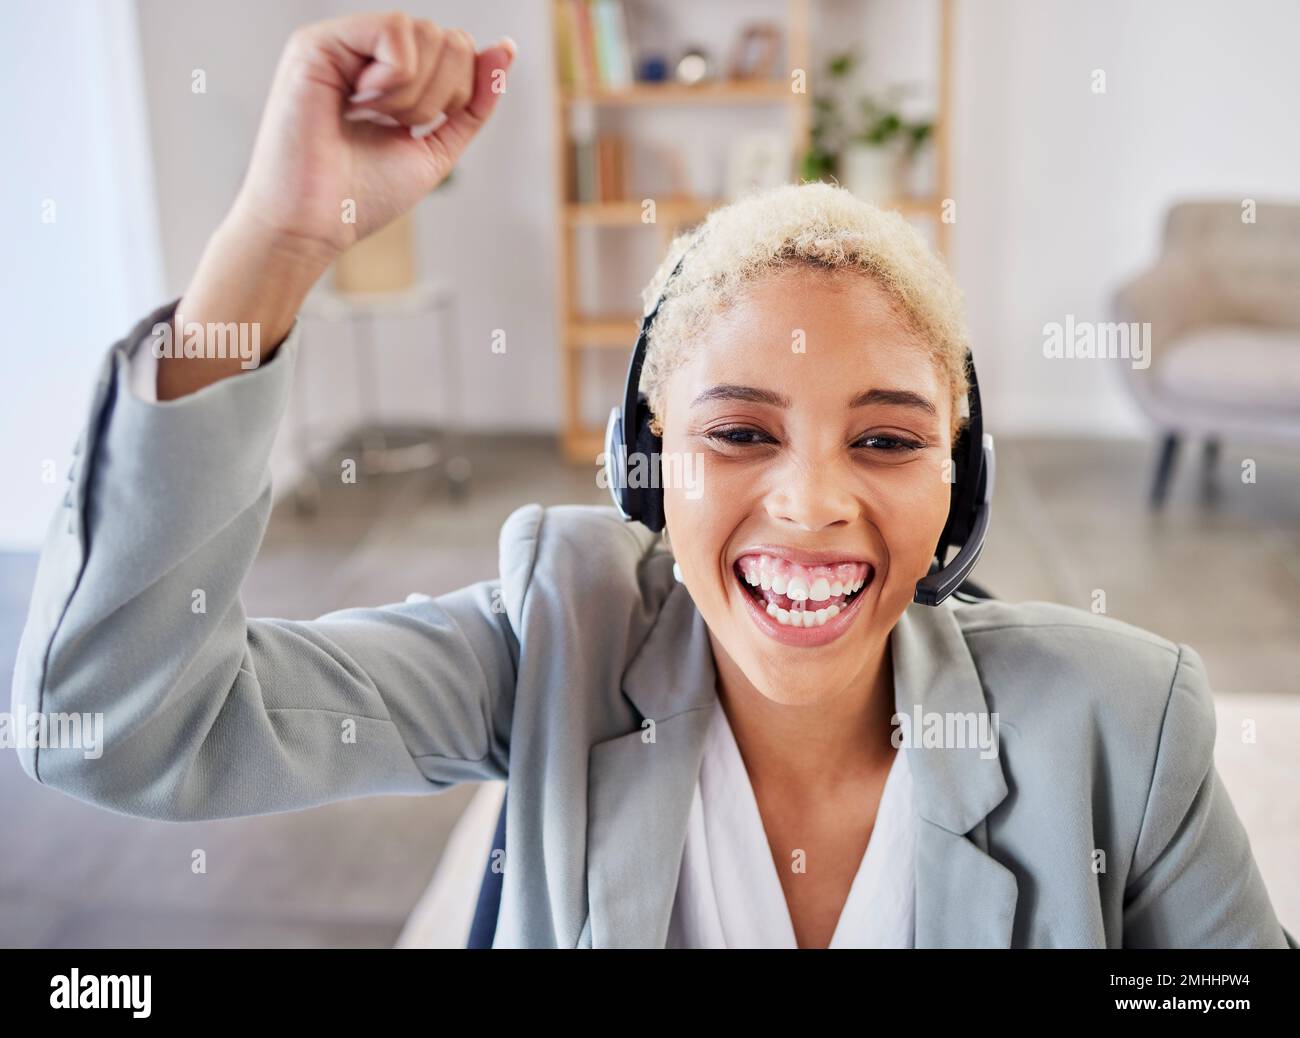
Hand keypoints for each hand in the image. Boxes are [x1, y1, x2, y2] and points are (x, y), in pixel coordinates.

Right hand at [159, 13, 514, 399]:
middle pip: (449, 37)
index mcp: (391, 72)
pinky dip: (395, 79)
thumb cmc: (363, 195)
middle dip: (440, 96)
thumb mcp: (437, 147)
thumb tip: (505, 49)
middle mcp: (366, 49)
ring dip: (415, 94)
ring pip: (426, 31)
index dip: (461, 92)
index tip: (418, 129)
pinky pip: (395, 30)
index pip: (459, 48)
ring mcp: (341, 42)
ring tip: (373, 119)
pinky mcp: (318, 42)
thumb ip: (473, 102)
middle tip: (395, 126)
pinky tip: (361, 103)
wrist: (316, 225)